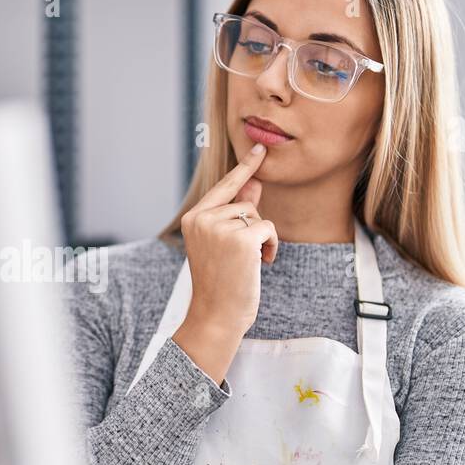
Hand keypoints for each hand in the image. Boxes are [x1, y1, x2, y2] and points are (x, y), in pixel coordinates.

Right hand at [171, 144, 277, 385]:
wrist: (216, 315)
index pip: (223, 186)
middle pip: (244, 204)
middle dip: (253, 226)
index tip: (260, 148)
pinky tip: (262, 263)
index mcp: (193, 218)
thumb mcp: (225, 244)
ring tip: (252, 262)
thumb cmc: (221, 283)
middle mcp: (201, 218)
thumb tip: (255, 183)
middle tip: (245, 256)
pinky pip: (268, 228)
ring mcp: (219, 227)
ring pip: (256, 215)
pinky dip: (272, 245)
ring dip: (263, 237)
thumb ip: (237, 212)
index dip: (244, 168)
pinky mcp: (239, 238)